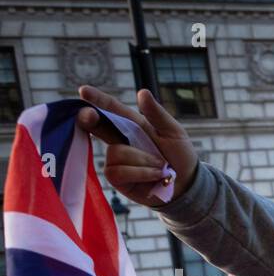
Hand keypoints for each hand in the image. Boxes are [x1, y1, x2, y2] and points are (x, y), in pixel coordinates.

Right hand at [75, 86, 198, 206]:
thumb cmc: (180, 156)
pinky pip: (117, 172)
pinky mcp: (117, 179)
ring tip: (160, 166)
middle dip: (89, 119)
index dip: (97, 99)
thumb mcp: (173, 132)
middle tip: (88, 116)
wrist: (187, 184)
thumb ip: (157, 114)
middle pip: (96, 126)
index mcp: (132, 125)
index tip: (84, 91)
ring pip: (115, 152)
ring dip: (141, 160)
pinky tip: (153, 176)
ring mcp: (116, 159)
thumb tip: (142, 92)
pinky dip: (139, 173)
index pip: (112, 109)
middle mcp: (120, 140)